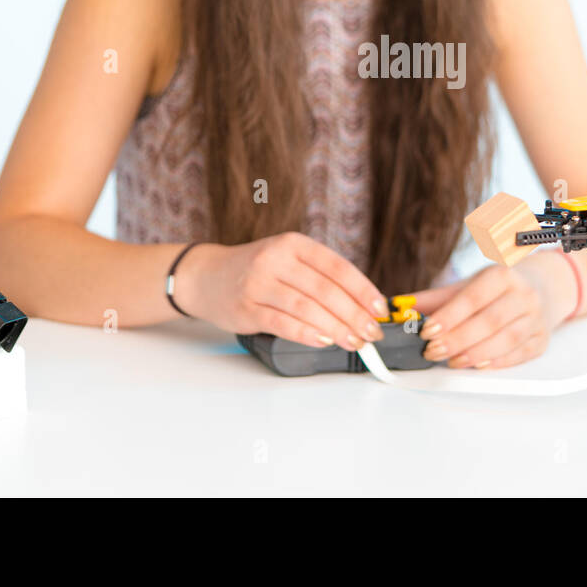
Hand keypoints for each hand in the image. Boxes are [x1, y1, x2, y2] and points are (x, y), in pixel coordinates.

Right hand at [186, 232, 386, 349]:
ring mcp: (259, 283)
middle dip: (354, 315)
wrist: (206, 277)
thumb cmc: (257, 272)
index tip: (380, 309)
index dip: (362, 289)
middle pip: (325, 290)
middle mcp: (276, 259)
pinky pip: (282, 323)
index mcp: (294, 244)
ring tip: (354, 341)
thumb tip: (362, 307)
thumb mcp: (288, 260)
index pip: (337, 267)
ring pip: (306, 307)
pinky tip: (324, 341)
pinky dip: (307, 333)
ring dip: (336, 328)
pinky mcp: (246, 307)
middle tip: (371, 333)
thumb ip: (319, 277)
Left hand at [400, 262, 569, 369]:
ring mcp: (536, 318)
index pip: (473, 298)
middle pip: (488, 322)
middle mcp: (523, 294)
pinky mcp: (541, 339)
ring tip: (451, 361)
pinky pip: (520, 354)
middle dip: (457, 340)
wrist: (543, 286)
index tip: (427, 330)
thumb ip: (437, 298)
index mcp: (503, 275)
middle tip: (433, 350)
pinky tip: (477, 366)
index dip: (449, 316)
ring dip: (475, 354)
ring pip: (506, 340)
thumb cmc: (501, 287)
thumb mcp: (470, 284)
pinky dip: (497, 362)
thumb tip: (402, 307)